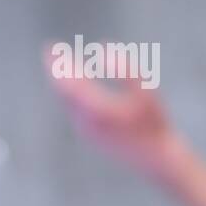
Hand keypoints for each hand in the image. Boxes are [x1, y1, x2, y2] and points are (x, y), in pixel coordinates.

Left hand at [44, 41, 187, 181]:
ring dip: (62, 81)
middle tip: (49, 50)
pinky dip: (70, 94)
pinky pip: (72, 110)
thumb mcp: (146, 91)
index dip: (58, 63)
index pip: (68, 82)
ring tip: (59, 62)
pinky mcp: (87, 136)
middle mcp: (84, 122)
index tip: (50, 47)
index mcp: (96, 111)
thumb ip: (125, 69)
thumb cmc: (155, 122)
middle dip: (56, 69)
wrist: (156, 159)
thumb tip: (102, 47)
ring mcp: (84, 131)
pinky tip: (72, 82)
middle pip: (62, 90)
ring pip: (66, 101)